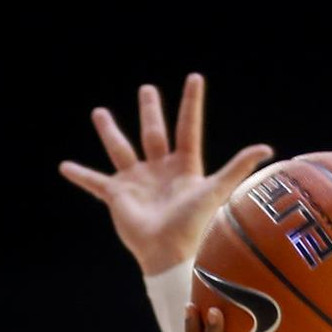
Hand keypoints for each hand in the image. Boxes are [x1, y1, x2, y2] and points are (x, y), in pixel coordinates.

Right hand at [60, 73, 273, 276]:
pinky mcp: (118, 196)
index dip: (191, 103)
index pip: (188, 127)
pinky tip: (64, 166)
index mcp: (185, 166)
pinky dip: (80, 175)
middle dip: (150, 110)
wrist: (171, 254)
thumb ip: (238, 168)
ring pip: (121, 149)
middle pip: (154, 132)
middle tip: (147, 90)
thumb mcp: (216, 191)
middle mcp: (161, 170)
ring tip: (99, 113)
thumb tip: (266, 149)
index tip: (194, 77)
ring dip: (109, 131)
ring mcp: (138, 182)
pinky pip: (95, 182)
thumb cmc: (196, 225)